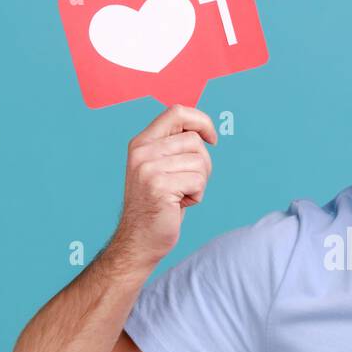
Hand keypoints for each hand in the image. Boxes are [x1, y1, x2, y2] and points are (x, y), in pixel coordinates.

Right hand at [111, 104, 217, 266]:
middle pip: (194, 140)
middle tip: (189, 184)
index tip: (212, 139)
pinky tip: (181, 205)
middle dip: (203, 164)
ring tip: (182, 195)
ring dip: (200, 182)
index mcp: (142, 142)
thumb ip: (174, 146)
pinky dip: (197, 196)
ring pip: (199, 161)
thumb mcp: (161, 168)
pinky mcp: (158, 186)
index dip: (201, 121)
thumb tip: (202, 128)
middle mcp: (142, 151)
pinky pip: (198, 181)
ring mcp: (148, 168)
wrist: (139, 240)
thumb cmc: (158, 205)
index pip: (176, 112)